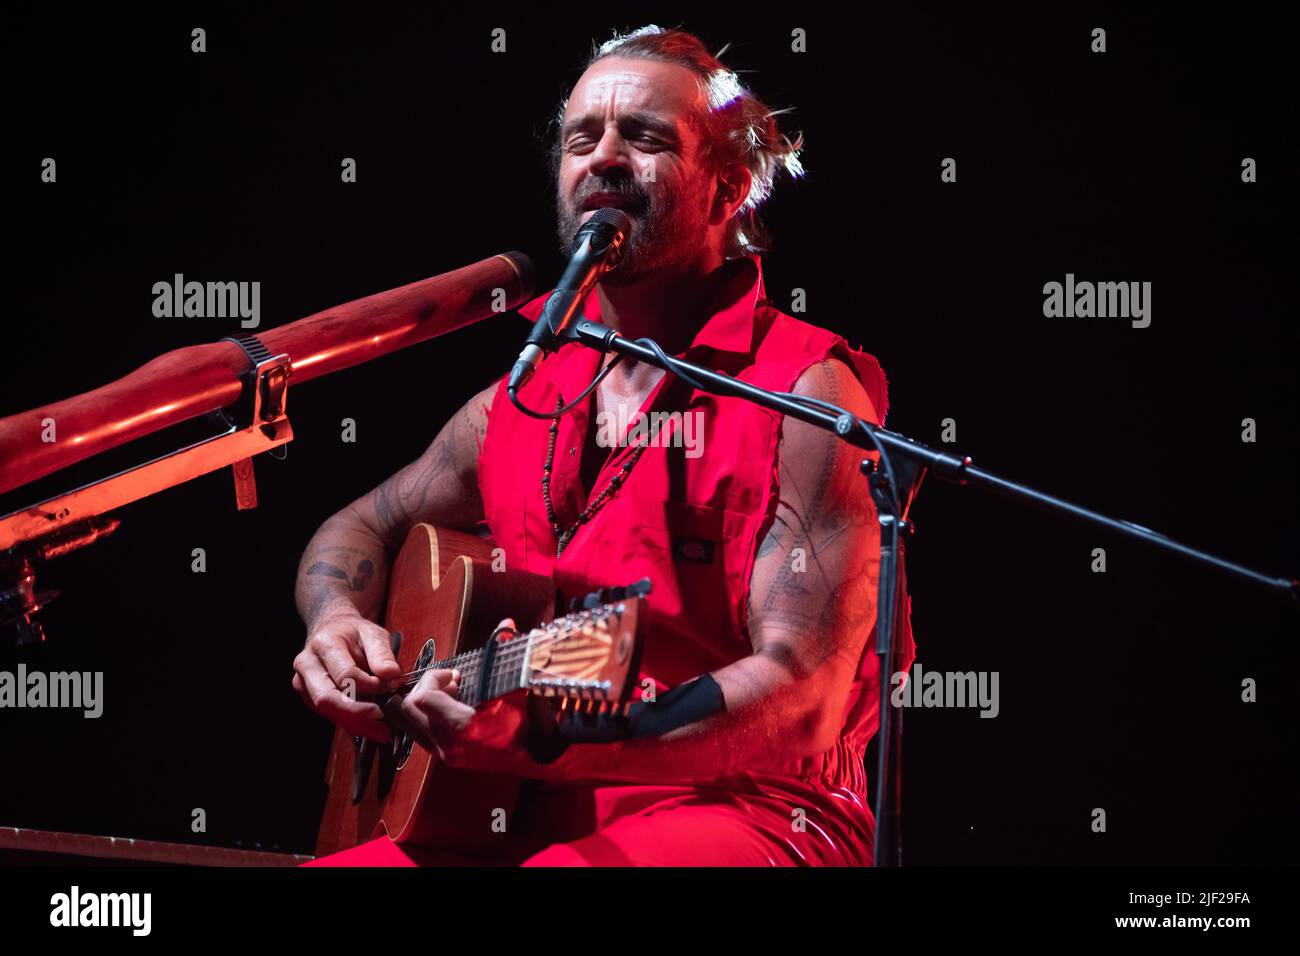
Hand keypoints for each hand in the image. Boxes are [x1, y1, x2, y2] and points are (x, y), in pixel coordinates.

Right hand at [292, 609, 401, 741]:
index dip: (368, 685)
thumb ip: (382, 653)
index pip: (344, 674)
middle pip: (327, 699)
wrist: (333, 631)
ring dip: (357, 725)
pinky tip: (371, 729)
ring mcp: (304, 684)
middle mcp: (307, 666)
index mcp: (324, 645)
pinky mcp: (310, 698)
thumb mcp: (373, 633)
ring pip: (328, 712)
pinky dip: (352, 725)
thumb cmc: (354, 633)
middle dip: (357, 714)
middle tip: (384, 724)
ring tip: (383, 732)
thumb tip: (391, 674)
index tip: (387, 687)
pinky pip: (331, 716)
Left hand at [396, 618, 535, 772]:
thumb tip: (506, 624)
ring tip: (453, 694)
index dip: (433, 677)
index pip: (422, 698)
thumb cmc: (533, 725)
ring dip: (426, 702)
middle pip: (409, 708)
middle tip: (451, 681)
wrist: (540, 759)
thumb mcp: (520, 688)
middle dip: (426, 687)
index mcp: (463, 727)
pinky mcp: (448, 758)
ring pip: (412, 722)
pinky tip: (455, 707)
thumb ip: (507, 655)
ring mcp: (446, 754)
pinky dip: (430, 716)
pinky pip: (422, 732)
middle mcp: (448, 744)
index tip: (453, 674)